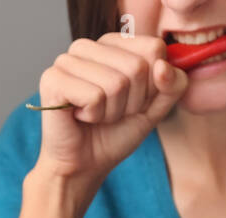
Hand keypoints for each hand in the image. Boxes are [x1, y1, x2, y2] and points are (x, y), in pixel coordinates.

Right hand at [34, 33, 187, 187]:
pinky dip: (94, 116)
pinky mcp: (52, 79)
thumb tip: (162, 66)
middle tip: (111, 113)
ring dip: (112, 111)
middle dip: (131, 102)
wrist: (83, 165)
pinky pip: (94, 96)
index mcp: (112, 44)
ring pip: (116, 83)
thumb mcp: (155, 109)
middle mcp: (88, 46)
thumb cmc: (114, 134)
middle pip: (137, 67)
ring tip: (95, 116)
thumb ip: (173, 85)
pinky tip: (80, 117)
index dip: (152, 85)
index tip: (133, 101)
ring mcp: (67, 60)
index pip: (154, 48)